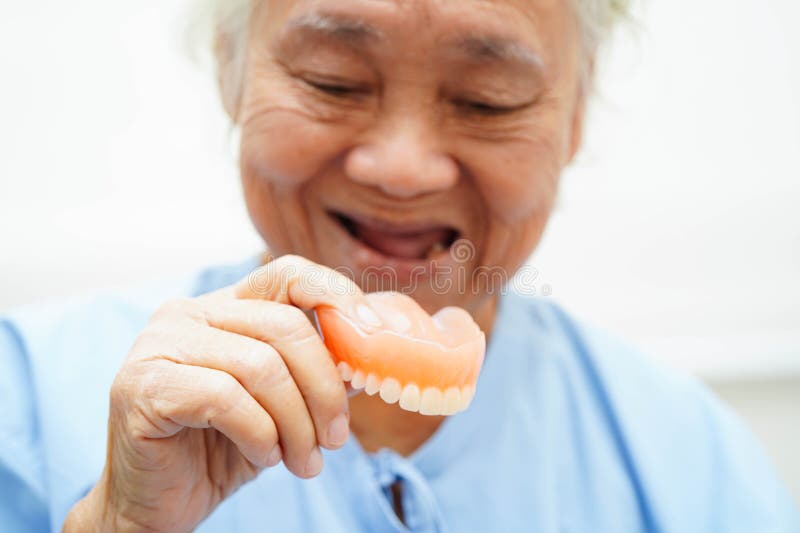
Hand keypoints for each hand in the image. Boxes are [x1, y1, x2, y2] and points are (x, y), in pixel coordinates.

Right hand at [64, 256, 366, 531]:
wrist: (160, 504)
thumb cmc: (228, 447)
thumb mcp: (287, 401)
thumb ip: (321, 364)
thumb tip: (380, 341)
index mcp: (225, 307)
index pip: (289, 274)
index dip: (338, 296)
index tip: (377, 337)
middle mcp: (188, 314)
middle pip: (285, 326)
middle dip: (324, 388)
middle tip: (335, 439)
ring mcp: (158, 345)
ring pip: (260, 366)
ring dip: (296, 424)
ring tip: (303, 461)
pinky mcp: (141, 385)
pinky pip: (225, 398)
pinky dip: (259, 434)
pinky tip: (263, 457)